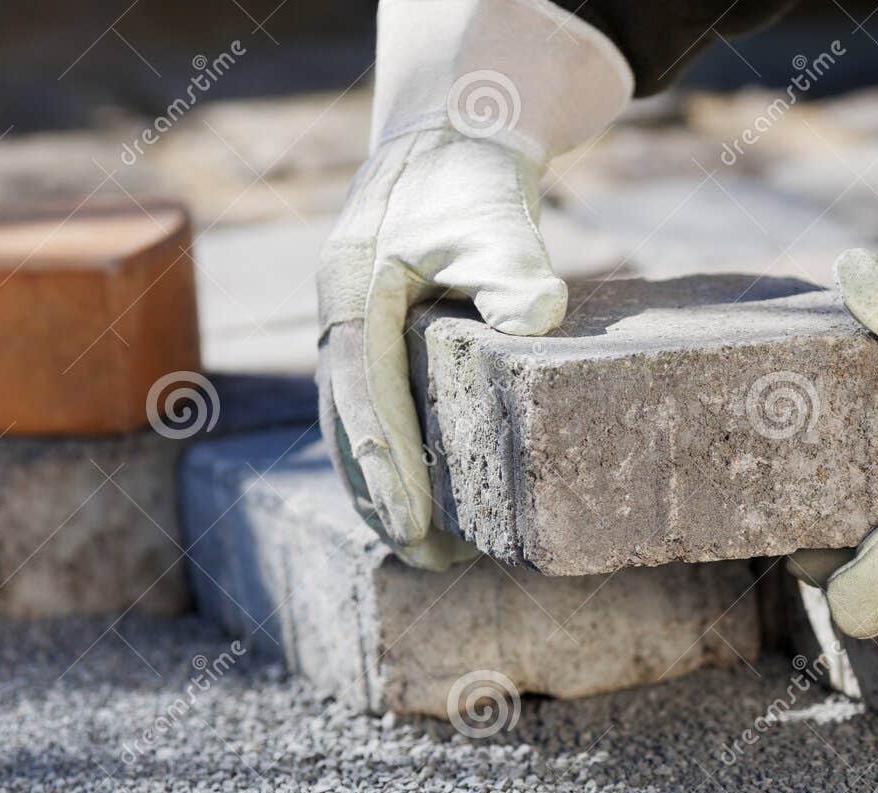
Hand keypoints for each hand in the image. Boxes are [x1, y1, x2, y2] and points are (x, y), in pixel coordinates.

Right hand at [315, 0, 630, 568]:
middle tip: (427, 561)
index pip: (361, 388)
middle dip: (381, 497)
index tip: (413, 521)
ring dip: (383, 493)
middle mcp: (338, 318)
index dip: (384, 459)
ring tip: (432, 558)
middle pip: (346, 424)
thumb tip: (539, 317)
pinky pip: (372, 418)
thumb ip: (514, 263)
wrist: (447, 146)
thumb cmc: (471, 184)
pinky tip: (427, 512)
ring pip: (352, 429)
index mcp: (353, 286)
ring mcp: (349, 335)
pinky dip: (393, 466)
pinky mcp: (372, 348)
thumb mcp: (494, 214)